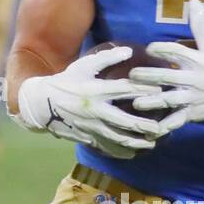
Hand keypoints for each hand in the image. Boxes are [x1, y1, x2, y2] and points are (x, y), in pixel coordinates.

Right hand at [14, 44, 194, 157]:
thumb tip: (129, 50)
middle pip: (123, 121)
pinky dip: (122, 152)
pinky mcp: (87, 137)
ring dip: (136, 142)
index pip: (123, 90)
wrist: (42, 104)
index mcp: (95, 90)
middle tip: (160, 127)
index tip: (160, 90)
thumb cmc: (66, 81)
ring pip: (117, 138)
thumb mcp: (83, 65)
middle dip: (143, 125)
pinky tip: (134, 153)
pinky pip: (107, 147)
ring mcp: (90, 127)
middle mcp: (94, 111)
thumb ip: (106, 58)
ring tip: (152, 143)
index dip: (143, 90)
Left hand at [129, 0, 203, 133]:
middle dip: (149, 76)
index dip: (163, 49)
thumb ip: (201, 24)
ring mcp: (192, 98)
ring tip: (136, 103)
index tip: (150, 48)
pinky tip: (149, 130)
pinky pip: (176, 121)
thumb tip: (193, 2)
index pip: (178, 51)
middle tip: (132, 75)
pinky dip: (164, 126)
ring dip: (153, 102)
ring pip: (170, 100)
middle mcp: (194, 79)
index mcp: (198, 60)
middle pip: (169, 77)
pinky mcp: (192, 114)